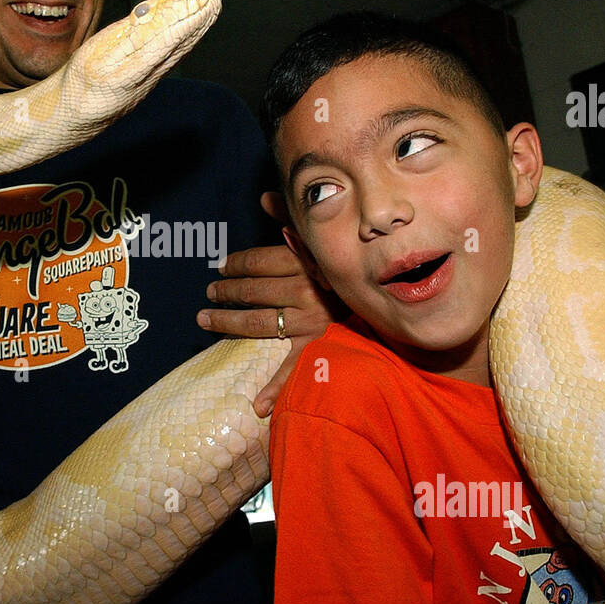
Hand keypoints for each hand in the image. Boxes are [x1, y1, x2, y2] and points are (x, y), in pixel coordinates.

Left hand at [197, 192, 345, 416]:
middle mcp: (305, 292)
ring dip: (229, 322)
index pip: (261, 261)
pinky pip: (294, 369)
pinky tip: (256, 405)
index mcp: (306, 264)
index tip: (221, 266)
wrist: (396, 302)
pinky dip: (275, 389)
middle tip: (209, 292)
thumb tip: (265, 198)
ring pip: (259, 322)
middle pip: (255, 291)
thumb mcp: (326, 240)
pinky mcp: (320, 347)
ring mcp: (312, 323)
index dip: (237, 264)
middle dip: (227, 290)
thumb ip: (294, 218)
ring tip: (207, 319)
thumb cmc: (355, 268)